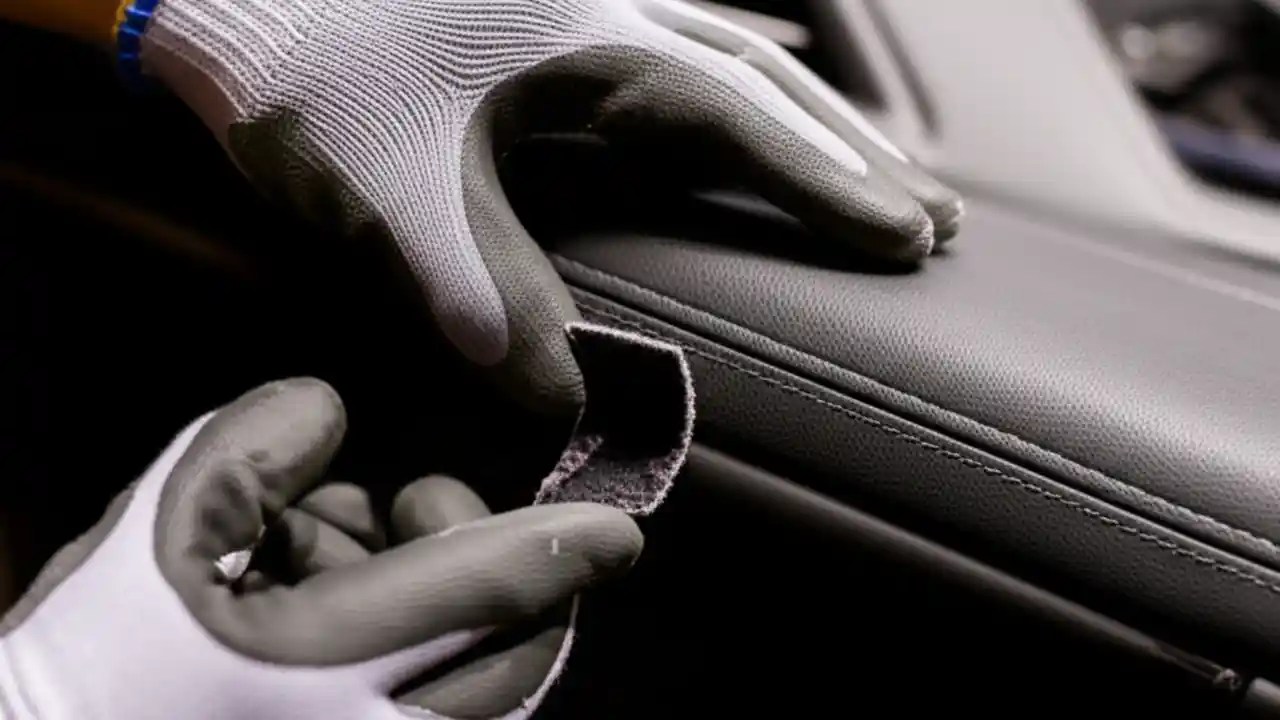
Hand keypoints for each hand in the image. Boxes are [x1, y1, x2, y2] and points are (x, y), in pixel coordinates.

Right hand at [0, 379, 642, 719]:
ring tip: (339, 565)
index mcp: (319, 663)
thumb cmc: (98, 659)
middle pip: (515, 653)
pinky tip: (345, 617)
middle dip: (503, 570)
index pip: (485, 592)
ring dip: (458, 612)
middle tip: (414, 514)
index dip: (563, 550)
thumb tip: (330, 412)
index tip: (615, 529)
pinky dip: (433, 657)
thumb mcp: (156, 525)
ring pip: (491, 691)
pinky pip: (451, 713)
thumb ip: (254, 447)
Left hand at [141, 0, 962, 416]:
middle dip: (850, 152)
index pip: (744, 121)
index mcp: (591, 40)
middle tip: (930, 213)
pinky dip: (730, 108)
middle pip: (764, 82)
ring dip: (804, 124)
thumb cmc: (307, 68)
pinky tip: (736, 134)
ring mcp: (577, 12)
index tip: (910, 235)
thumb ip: (491, 296)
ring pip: (727, 63)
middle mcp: (604, 14)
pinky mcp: (543, 28)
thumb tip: (570, 401)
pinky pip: (672, 64)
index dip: (832, 185)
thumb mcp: (401, 194)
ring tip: (870, 174)